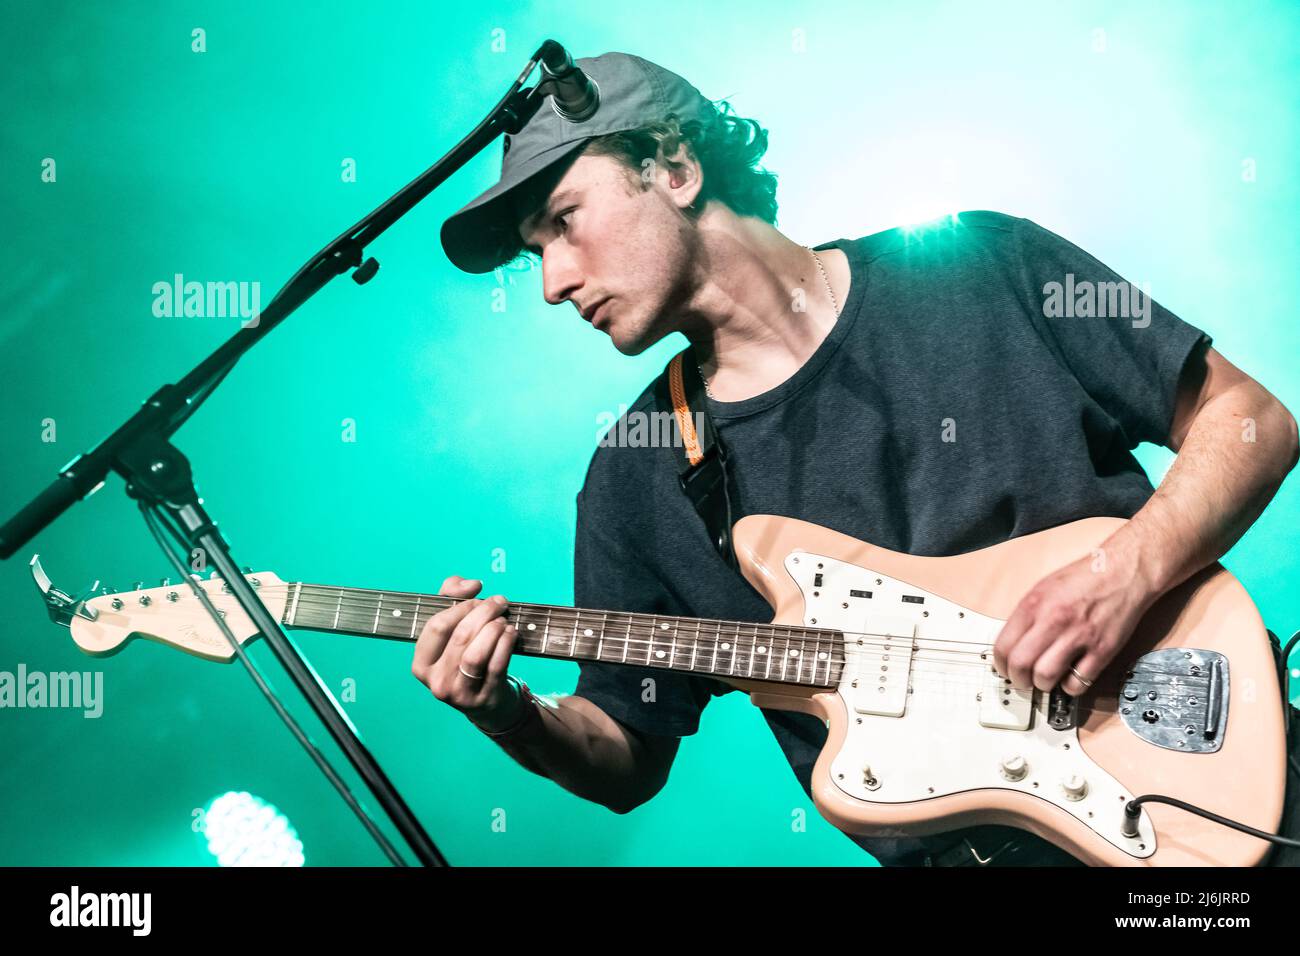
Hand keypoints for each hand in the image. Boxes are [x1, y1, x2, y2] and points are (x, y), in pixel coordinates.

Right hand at [411, 575, 520, 729]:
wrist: (486, 703)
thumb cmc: (465, 658)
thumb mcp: (452, 629)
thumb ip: (452, 597)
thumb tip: (470, 584)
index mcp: (421, 664)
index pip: (436, 627)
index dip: (460, 606)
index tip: (476, 597)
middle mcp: (436, 681)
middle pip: (460, 636)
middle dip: (483, 612)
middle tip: (498, 602)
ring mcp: (460, 693)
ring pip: (476, 654)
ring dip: (494, 629)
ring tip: (503, 620)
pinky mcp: (484, 698)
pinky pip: (496, 665)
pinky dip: (506, 643)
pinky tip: (511, 633)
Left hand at [992, 548, 1154, 695]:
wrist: (1123, 572)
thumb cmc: (1083, 579)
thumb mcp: (1043, 589)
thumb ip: (1026, 616)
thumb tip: (1013, 644)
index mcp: (1034, 605)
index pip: (1003, 647)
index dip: (1000, 665)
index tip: (1005, 669)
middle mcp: (1053, 620)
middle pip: (1020, 665)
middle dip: (1018, 680)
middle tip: (1023, 681)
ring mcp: (1078, 636)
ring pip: (1045, 677)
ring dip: (1042, 685)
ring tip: (1046, 680)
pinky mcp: (1102, 650)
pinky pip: (1078, 682)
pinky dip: (1070, 686)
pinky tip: (1071, 676)